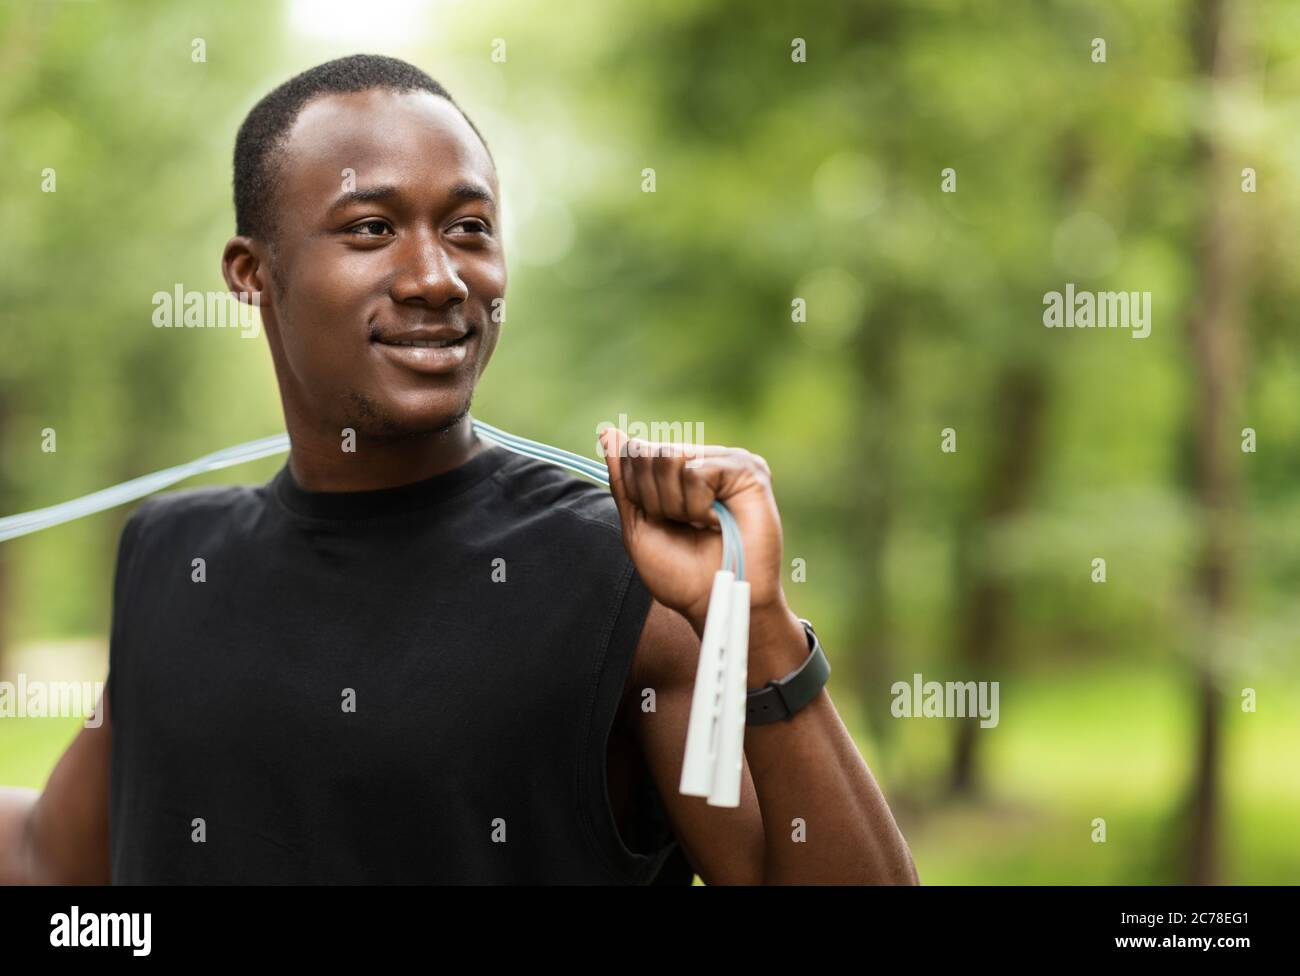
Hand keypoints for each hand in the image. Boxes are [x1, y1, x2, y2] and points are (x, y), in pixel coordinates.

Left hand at [599, 427, 789, 634]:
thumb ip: (623, 482)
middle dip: (653, 499)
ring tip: (701, 525)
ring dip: (676, 505)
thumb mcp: (639, 527)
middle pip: (646, 452)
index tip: (658, 519)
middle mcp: (701, 459)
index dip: (634, 490)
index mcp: (676, 471)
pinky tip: (718, 523)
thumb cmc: (681, 574)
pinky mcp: (748, 470)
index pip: (633, 451)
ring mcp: (726, 461)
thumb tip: (608, 432)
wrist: (716, 603)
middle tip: (682, 525)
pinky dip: (698, 507)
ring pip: (670, 457)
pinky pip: (697, 472)